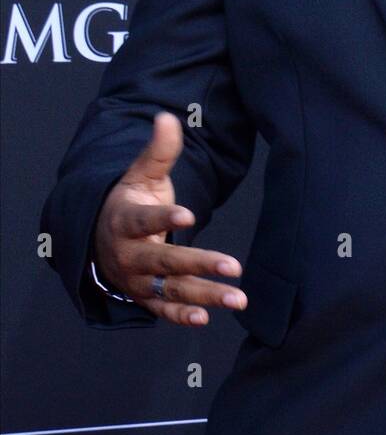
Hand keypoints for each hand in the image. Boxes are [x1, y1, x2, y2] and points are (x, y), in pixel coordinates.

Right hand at [92, 111, 245, 326]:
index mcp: (124, 220)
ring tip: (236, 297)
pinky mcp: (143, 297)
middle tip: (233, 266)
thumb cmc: (129, 201)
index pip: (144, 220)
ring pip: (170, 289)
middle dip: (199, 264)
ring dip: (203, 295)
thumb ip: (158, 150)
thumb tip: (167, 117)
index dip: (164, 218)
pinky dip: (181, 315)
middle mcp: (128, 254)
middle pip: (164, 261)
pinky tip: (206, 317)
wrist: (100, 237)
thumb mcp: (140, 174)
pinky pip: (163, 309)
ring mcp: (135, 280)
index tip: (188, 216)